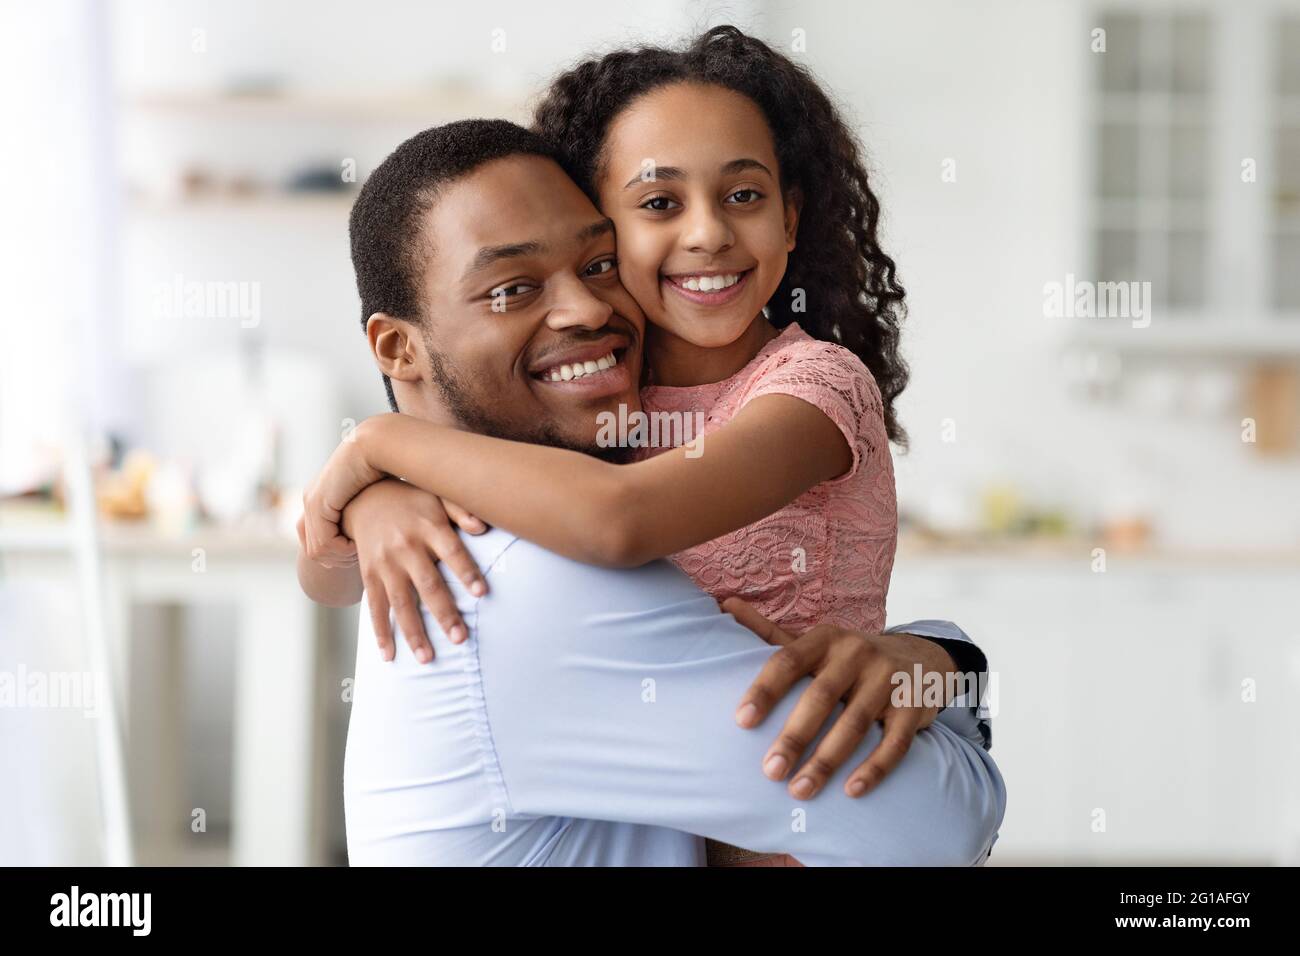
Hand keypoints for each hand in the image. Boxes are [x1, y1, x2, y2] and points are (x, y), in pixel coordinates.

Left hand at [301, 422, 386, 568]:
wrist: (379, 444)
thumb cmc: (388, 467)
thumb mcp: (375, 497)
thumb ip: (368, 514)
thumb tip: (376, 531)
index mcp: (322, 496)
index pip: (316, 539)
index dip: (337, 552)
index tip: (358, 552)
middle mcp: (311, 499)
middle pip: (313, 548)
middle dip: (336, 559)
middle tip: (357, 558)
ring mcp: (311, 502)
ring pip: (316, 550)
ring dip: (340, 557)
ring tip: (359, 551)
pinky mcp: (318, 504)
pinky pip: (323, 543)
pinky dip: (341, 549)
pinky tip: (358, 543)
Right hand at [342, 479, 489, 663]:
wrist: (363, 498)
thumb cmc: (412, 501)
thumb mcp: (437, 496)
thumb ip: (462, 510)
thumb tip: (484, 525)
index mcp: (429, 527)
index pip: (452, 551)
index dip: (466, 572)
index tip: (482, 594)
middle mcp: (406, 547)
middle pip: (428, 584)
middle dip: (444, 613)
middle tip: (460, 639)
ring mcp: (385, 564)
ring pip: (401, 602)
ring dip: (414, 632)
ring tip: (427, 658)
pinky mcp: (369, 575)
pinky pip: (375, 607)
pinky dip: (381, 632)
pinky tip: (389, 655)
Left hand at [723, 598, 954, 800]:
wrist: (919, 659)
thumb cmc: (848, 659)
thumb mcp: (815, 643)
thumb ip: (770, 632)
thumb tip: (724, 604)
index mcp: (826, 638)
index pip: (788, 661)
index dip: (764, 690)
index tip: (741, 722)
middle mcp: (857, 653)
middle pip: (820, 698)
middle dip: (794, 737)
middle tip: (770, 771)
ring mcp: (888, 679)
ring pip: (854, 725)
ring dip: (826, 761)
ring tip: (800, 791)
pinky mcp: (914, 706)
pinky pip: (894, 742)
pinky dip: (873, 768)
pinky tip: (851, 791)